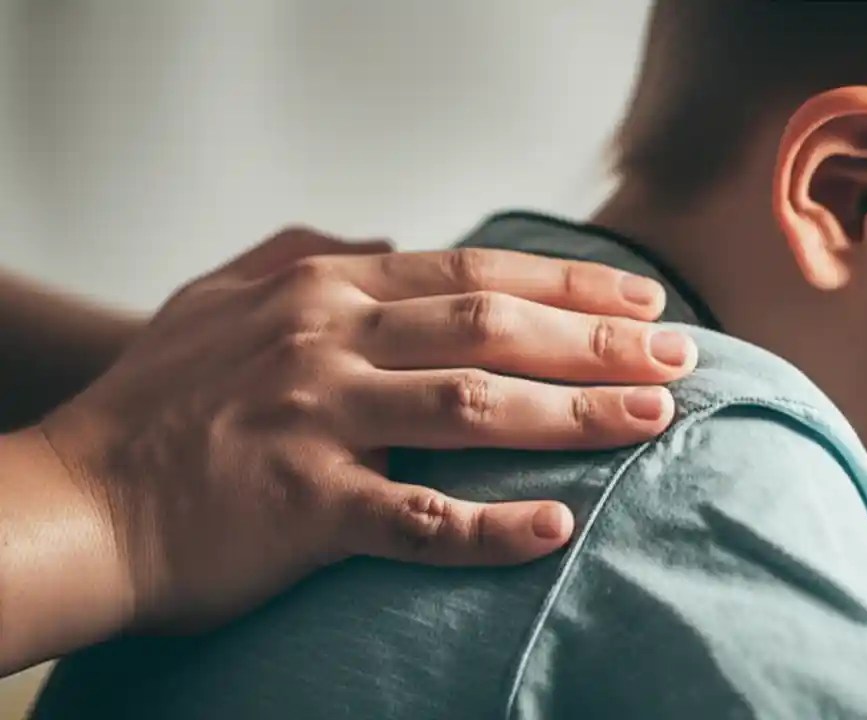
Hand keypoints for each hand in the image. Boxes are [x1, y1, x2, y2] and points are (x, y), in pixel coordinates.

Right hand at [34, 226, 695, 636]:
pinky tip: (555, 529)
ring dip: (572, 414)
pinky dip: (490, 527)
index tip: (640, 300)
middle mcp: (329, 342)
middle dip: (595, 342)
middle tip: (678, 354)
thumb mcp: (218, 297)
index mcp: (324, 293)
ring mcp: (319, 421)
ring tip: (651, 419)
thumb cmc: (156, 404)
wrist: (80, 500)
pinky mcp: (305, 506)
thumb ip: (302, 255)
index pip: (472, 274)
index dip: (566, 287)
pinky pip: (417, 519)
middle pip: (493, 329)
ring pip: (474, 408)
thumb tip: (375, 238)